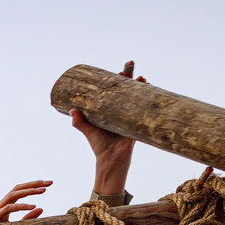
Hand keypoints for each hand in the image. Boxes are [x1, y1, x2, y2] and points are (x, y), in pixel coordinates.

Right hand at [0, 180, 50, 224]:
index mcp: (5, 206)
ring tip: (43, 191)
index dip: (34, 186)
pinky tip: (32, 206)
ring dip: (29, 191)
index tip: (49, 184)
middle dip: (33, 184)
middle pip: (17, 189)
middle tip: (49, 183)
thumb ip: (27, 218)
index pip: (20, 191)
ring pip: (12, 195)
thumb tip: (41, 208)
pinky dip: (21, 206)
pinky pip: (8, 209)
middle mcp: (0, 205)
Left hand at [75, 61, 141, 196]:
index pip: (114, 92)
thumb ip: (79, 122)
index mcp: (110, 110)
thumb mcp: (88, 131)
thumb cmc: (100, 145)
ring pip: (138, 97)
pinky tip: (152, 91)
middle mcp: (122, 111)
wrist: (111, 158)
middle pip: (128, 90)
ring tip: (141, 78)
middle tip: (129, 66)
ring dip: (141, 86)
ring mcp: (131, 115)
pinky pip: (145, 110)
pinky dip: (149, 100)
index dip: (116, 82)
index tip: (118, 72)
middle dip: (131, 78)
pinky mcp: (138, 123)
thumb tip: (72, 110)